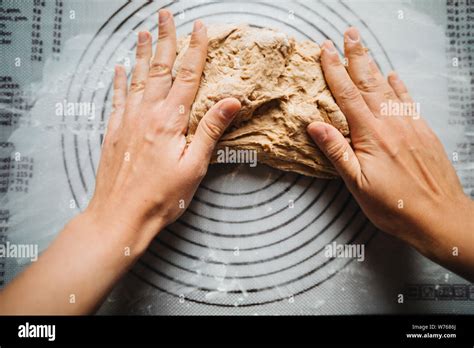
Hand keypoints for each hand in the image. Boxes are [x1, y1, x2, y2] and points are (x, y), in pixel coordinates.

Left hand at [86, 10, 240, 250]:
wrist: (120, 216)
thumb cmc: (161, 197)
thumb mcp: (194, 166)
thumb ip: (210, 130)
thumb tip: (231, 100)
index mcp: (170, 121)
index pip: (186, 77)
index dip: (195, 50)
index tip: (200, 29)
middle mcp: (147, 114)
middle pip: (159, 69)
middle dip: (165, 39)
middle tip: (166, 15)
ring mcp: (127, 121)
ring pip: (137, 78)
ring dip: (142, 53)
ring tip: (144, 32)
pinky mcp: (113, 132)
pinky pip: (117, 98)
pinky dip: (119, 81)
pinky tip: (120, 68)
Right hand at [307, 27, 473, 279]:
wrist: (440, 217)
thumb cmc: (396, 207)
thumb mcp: (358, 184)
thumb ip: (337, 152)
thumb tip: (315, 125)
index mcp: (372, 135)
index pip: (348, 95)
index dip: (335, 70)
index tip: (325, 50)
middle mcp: (392, 123)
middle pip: (369, 82)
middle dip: (356, 56)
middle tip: (348, 34)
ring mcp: (410, 125)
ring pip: (387, 87)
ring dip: (373, 65)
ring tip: (364, 48)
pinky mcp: (423, 132)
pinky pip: (408, 101)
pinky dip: (398, 86)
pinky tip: (393, 77)